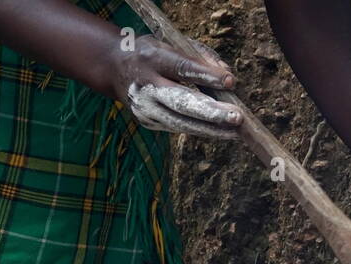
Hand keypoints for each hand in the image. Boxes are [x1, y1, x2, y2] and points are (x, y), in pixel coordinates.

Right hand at [109, 35, 240, 139]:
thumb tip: (228, 80)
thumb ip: (201, 56)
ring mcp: (145, 108)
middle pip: (181, 103)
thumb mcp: (171, 44)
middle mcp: (146, 86)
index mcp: (151, 58)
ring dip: (211, 129)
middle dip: (211, 112)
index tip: (230, 81)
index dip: (206, 75)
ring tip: (234, 132)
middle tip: (236, 117)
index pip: (182, 68)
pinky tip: (221, 132)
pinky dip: (201, 130)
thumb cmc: (152, 54)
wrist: (114, 69)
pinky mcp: (148, 122)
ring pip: (181, 123)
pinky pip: (179, 127)